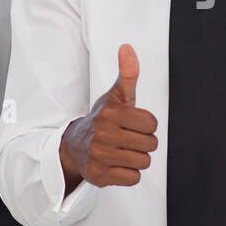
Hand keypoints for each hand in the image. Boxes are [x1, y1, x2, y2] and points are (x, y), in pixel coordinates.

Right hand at [59, 44, 158, 190]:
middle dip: (143, 143)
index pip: (152, 123)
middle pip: (151, 144)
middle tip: (127, 139)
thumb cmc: (103, 119)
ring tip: (122, 151)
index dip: (146, 125)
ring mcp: (99, 156)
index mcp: (110, 113)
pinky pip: (133, 178)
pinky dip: (128, 174)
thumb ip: (127, 73)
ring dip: (137, 159)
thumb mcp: (115, 95)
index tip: (132, 124)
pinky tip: (116, 164)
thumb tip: (127, 47)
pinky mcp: (99, 176)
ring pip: (144, 162)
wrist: (73, 146)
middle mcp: (103, 134)